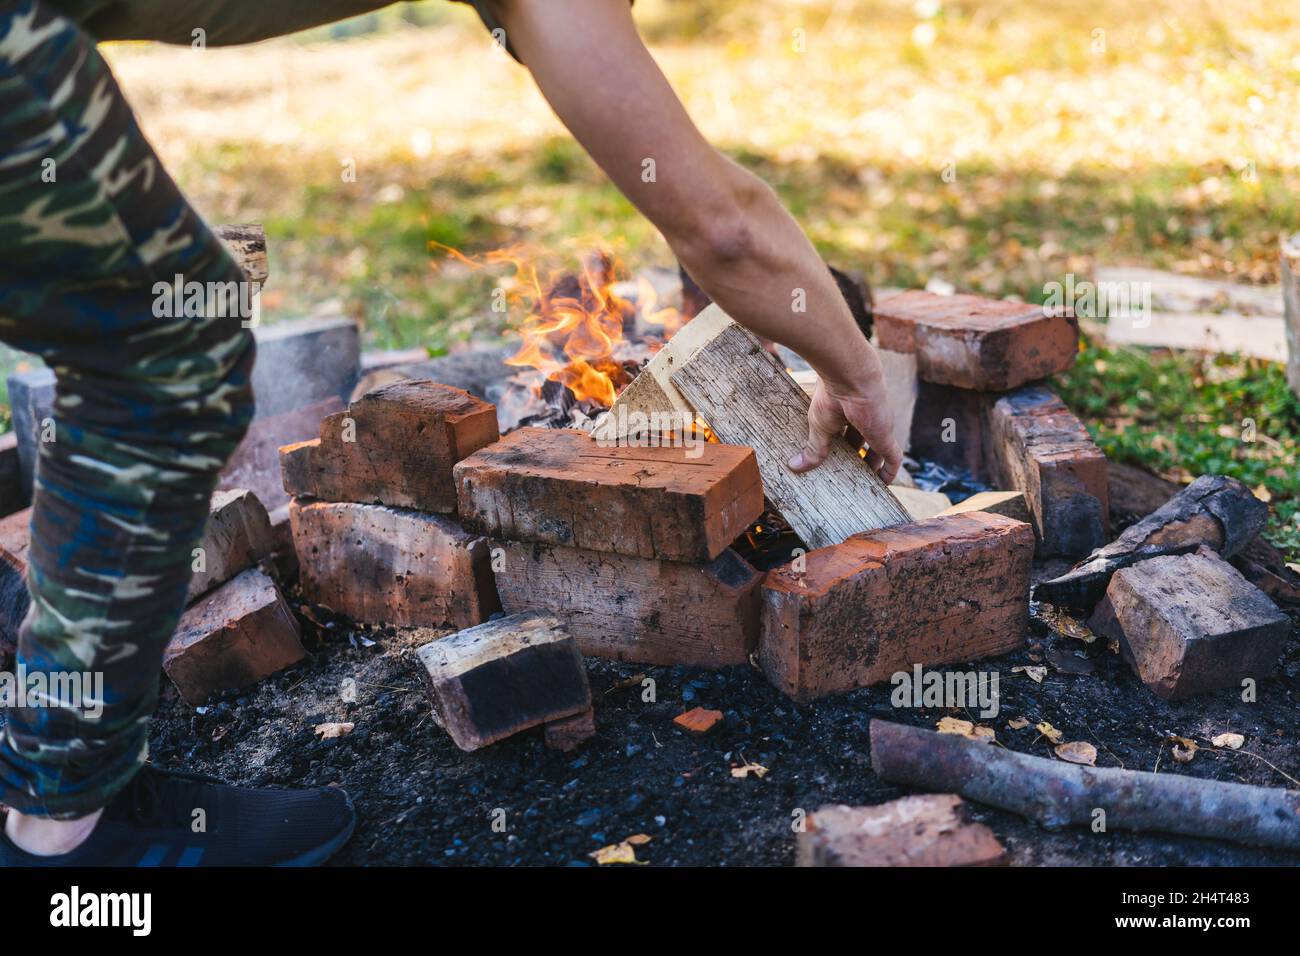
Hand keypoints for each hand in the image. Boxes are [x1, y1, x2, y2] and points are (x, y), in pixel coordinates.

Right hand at [788, 370, 902, 484]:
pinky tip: (883, 483)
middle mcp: (863, 421)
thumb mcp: (819, 427)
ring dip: (873, 467)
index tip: (836, 463)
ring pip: (878, 452)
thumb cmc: (831, 395)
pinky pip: (892, 459)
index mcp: (845, 415)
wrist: (849, 376)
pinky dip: (889, 472)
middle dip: (858, 459)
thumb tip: (794, 466)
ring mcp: (877, 428)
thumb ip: (813, 448)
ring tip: (865, 484)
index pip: (847, 435)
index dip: (843, 449)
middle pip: (863, 444)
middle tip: (850, 476)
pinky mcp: (886, 436)